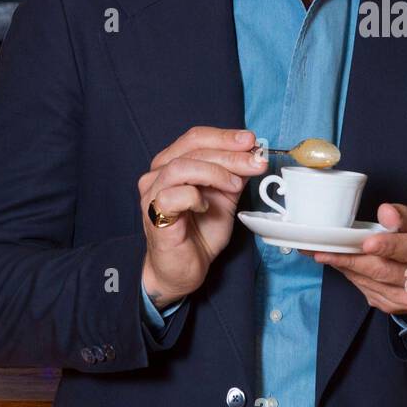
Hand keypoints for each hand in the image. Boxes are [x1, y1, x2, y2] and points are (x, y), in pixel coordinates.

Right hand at [139, 127, 266, 307]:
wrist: (183, 270)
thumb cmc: (199, 232)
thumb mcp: (225, 197)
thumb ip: (234, 175)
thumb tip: (253, 154)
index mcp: (172, 163)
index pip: (196, 138)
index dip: (225, 136)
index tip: (251, 141)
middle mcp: (158, 174)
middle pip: (192, 148)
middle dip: (229, 153)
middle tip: (254, 161)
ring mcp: (152, 194)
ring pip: (181, 167)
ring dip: (215, 172)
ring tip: (234, 186)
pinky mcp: (154, 215)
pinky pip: (173, 195)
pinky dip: (195, 196)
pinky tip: (206, 206)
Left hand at [307, 203, 406, 317]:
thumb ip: (405, 216)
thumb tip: (385, 212)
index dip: (389, 246)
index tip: (367, 243)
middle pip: (384, 270)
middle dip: (352, 259)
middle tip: (325, 250)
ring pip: (371, 281)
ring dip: (345, 267)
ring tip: (324, 253)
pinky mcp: (393, 308)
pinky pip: (366, 290)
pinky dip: (351, 275)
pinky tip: (341, 263)